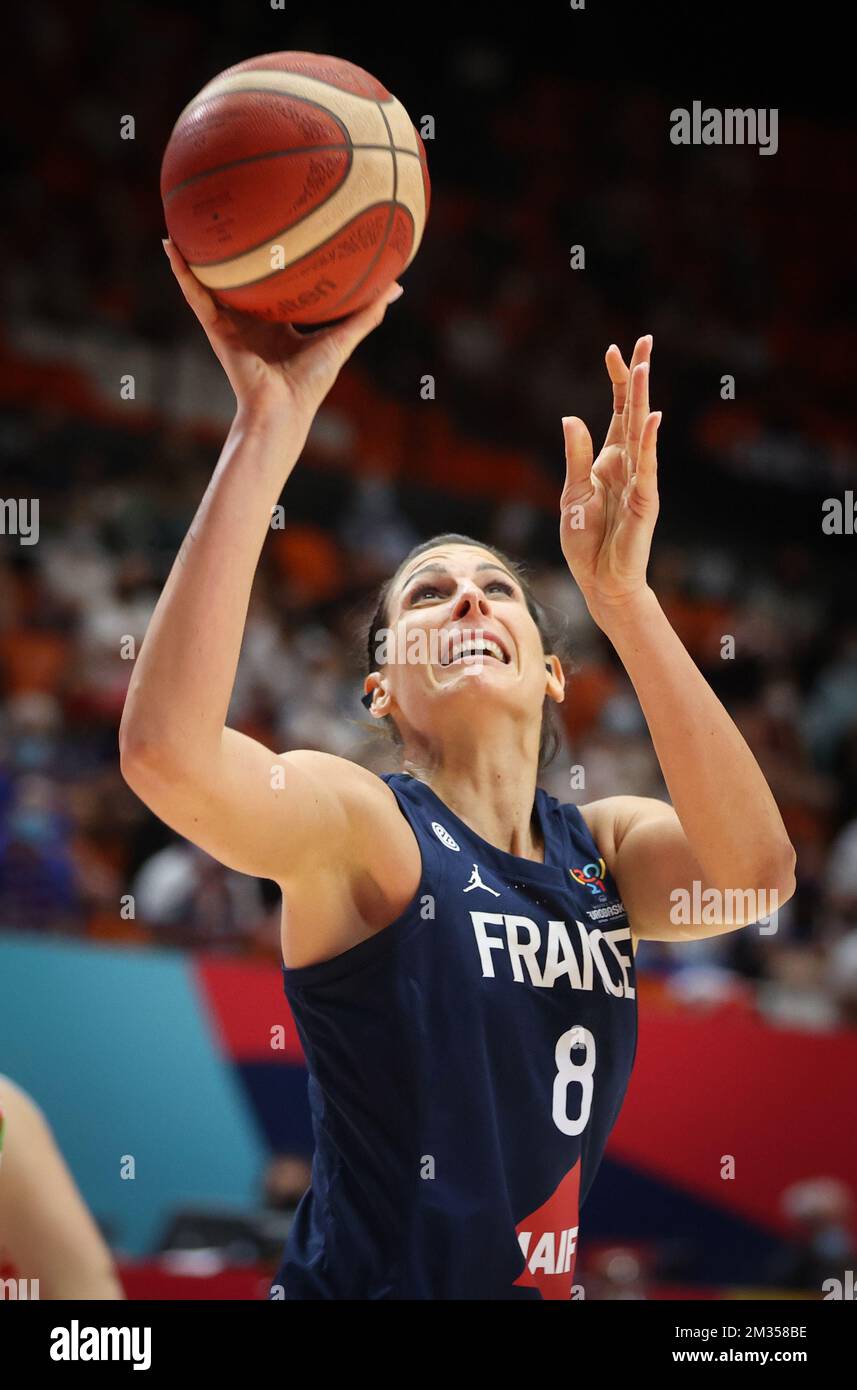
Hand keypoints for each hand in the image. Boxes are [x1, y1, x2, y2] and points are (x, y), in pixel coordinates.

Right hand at [162, 239, 402, 420]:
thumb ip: (366, 314)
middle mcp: (252, 321)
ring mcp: (230, 323)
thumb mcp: (341, 339)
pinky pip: (195, 294)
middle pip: (240, 280)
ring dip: (196, 253)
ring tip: (185, 219)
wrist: (282, 410)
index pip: (275, 287)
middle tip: (230, 211)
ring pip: (211, 282)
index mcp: (278, 324)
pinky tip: (171, 246)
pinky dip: (181, 272)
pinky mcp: (215, 328)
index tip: (279, 230)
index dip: (276, 261)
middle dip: (234, 252)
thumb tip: (396, 286)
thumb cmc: (311, 383)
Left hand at [559, 335, 661, 619]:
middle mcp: (629, 463)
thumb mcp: (572, 494)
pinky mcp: (644, 500)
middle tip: (643, 340)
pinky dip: (648, 441)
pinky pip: (646, 465)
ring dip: (642, 398)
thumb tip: (571, 418)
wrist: (601, 581)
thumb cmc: (587, 541)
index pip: (617, 412)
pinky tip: (652, 417)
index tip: (612, 349)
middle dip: (637, 376)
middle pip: (634, 411)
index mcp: (610, 460)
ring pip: (641, 431)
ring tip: (643, 366)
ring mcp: (640, 480)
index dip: (616, 381)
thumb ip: (575, 457)